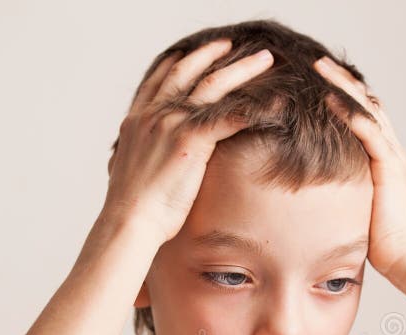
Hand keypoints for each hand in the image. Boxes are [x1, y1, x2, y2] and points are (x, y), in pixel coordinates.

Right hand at [102, 40, 274, 245]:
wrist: (129, 220)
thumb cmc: (133, 208)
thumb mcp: (130, 171)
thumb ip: (142, 156)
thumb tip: (143, 163)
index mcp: (137, 121)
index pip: (158, 81)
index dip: (177, 64)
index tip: (190, 52)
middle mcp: (153, 115)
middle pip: (187, 72)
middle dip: (211, 54)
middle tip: (231, 44)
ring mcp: (171, 124)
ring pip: (213, 85)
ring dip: (241, 69)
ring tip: (263, 59)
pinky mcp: (191, 140)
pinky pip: (231, 116)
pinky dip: (256, 107)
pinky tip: (276, 102)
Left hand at [312, 56, 405, 283]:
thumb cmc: (381, 244)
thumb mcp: (356, 210)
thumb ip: (342, 194)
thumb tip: (313, 197)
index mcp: (384, 160)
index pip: (365, 117)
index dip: (344, 97)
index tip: (318, 83)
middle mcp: (391, 152)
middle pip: (366, 104)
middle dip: (341, 82)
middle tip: (316, 63)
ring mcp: (392, 157)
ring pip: (367, 109)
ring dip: (343, 87)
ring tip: (319, 68)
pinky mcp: (389, 168)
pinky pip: (369, 132)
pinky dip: (350, 113)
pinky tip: (329, 99)